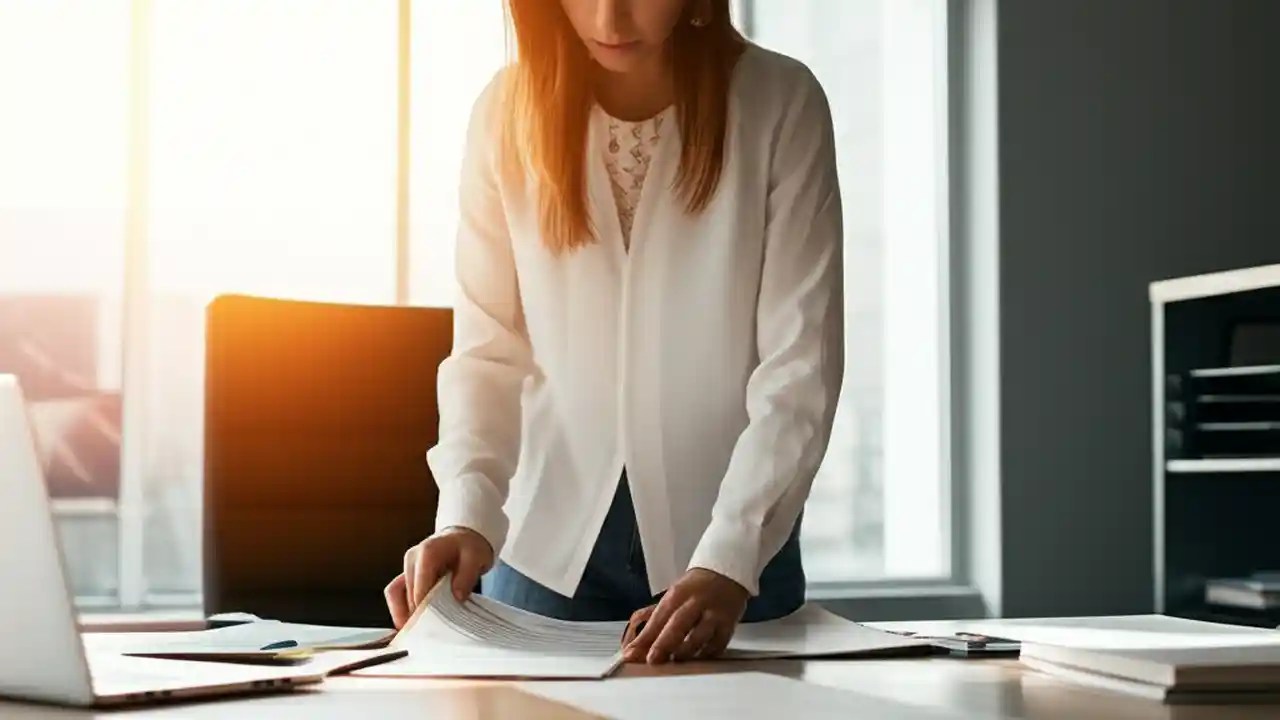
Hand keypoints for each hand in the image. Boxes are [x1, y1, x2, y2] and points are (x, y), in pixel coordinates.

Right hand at [384, 527, 493, 628]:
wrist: (464, 536)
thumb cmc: (470, 546)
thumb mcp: (476, 557)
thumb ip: (466, 576)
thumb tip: (457, 597)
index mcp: (427, 552)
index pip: (420, 587)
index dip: (422, 609)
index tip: (429, 628)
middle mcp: (412, 558)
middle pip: (407, 593)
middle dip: (415, 615)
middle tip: (425, 636)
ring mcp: (407, 566)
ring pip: (395, 593)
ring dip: (402, 613)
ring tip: (413, 634)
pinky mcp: (407, 574)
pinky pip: (397, 592)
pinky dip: (400, 607)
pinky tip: (410, 623)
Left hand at [621, 568, 748, 663]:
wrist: (727, 573)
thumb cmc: (695, 589)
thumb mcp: (672, 597)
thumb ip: (653, 621)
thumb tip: (633, 644)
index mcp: (677, 594)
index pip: (657, 618)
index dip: (644, 638)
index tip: (632, 654)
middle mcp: (695, 603)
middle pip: (678, 624)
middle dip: (663, 644)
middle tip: (652, 660)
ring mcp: (714, 614)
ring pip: (699, 636)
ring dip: (685, 651)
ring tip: (674, 661)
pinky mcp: (728, 625)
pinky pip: (717, 644)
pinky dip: (706, 654)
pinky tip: (696, 659)